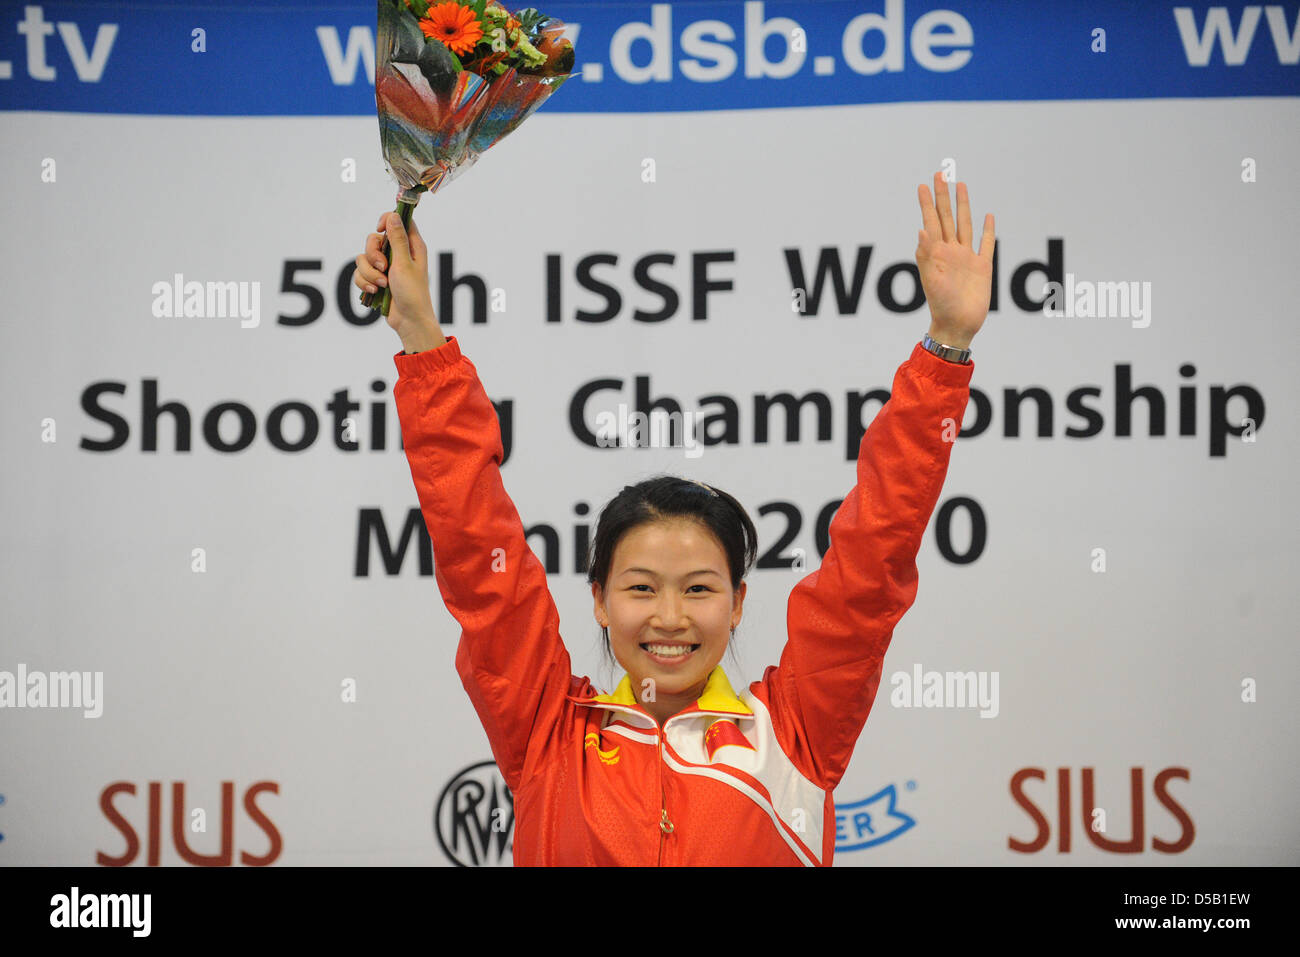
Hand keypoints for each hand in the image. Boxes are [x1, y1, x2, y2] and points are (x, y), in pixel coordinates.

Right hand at [354, 212, 443, 350]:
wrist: (408, 320)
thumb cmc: (412, 293)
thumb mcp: (404, 263)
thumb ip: (397, 239)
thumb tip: (393, 215)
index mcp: (412, 246)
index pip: (398, 220)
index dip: (386, 220)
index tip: (379, 230)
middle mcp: (399, 253)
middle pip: (374, 239)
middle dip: (373, 254)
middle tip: (383, 267)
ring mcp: (387, 267)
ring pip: (364, 257)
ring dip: (369, 273)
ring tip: (382, 285)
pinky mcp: (377, 279)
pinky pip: (360, 272)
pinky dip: (364, 282)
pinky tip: (375, 291)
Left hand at [916, 172, 994, 349]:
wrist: (958, 325)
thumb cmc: (941, 306)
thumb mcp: (931, 280)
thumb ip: (926, 255)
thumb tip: (921, 230)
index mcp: (936, 253)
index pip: (931, 221)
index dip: (927, 203)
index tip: (922, 185)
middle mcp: (951, 251)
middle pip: (947, 217)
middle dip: (943, 196)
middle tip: (940, 175)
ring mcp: (967, 258)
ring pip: (965, 225)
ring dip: (963, 205)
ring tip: (961, 186)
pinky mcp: (983, 267)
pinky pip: (986, 244)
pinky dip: (988, 230)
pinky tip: (988, 216)